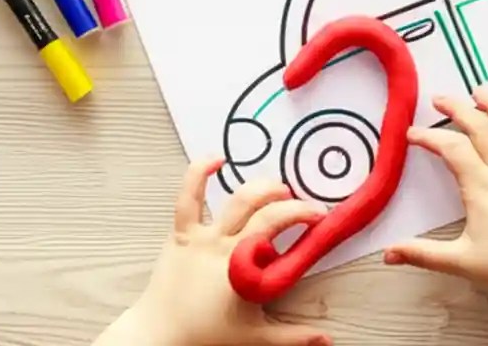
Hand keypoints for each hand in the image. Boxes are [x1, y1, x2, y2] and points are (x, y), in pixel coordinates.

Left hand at [93, 158, 332, 345]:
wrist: (160, 333)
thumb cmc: (206, 334)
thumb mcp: (256, 337)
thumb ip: (294, 337)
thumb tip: (327, 341)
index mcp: (242, 263)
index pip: (276, 224)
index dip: (300, 212)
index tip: (319, 215)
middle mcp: (222, 243)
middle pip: (258, 207)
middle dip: (284, 198)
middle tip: (300, 202)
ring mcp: (200, 235)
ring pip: (230, 198)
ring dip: (256, 186)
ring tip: (275, 185)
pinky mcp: (181, 233)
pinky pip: (187, 198)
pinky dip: (198, 174)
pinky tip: (216, 159)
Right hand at [382, 88, 487, 293]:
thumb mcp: (459, 261)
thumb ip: (422, 254)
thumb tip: (387, 254)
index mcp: (481, 187)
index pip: (451, 150)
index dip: (430, 137)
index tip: (412, 134)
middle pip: (481, 128)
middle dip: (458, 109)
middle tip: (440, 98)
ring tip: (480, 91)